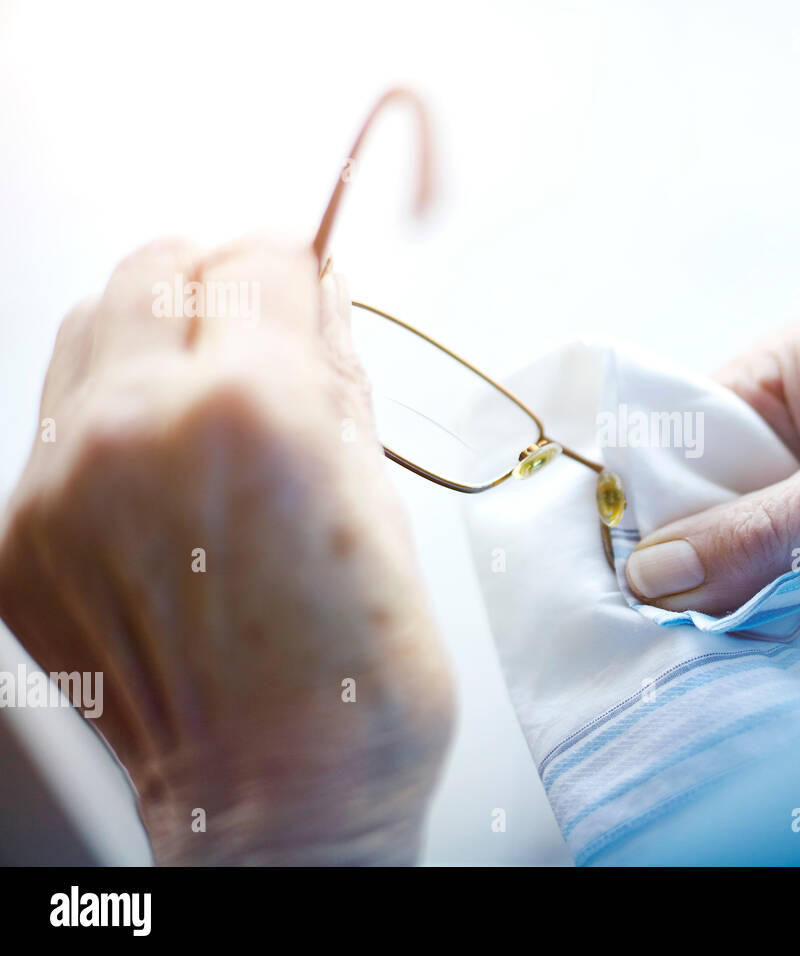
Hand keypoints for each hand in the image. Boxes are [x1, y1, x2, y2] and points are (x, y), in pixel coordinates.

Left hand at [0, 238, 453, 863]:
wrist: (278, 801)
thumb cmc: (358, 683)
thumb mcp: (381, 500)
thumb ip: (336, 375)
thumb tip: (317, 296)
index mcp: (251, 412)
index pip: (258, 258)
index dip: (298, 263)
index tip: (310, 283)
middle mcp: (134, 431)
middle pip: (155, 268)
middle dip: (217, 284)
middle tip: (260, 335)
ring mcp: (58, 488)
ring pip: (88, 331)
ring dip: (155, 340)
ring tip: (213, 408)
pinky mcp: (18, 538)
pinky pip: (59, 423)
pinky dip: (115, 420)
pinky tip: (170, 483)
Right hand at [625, 321, 799, 615]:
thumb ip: (758, 533)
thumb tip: (649, 577)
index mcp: (788, 366)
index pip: (684, 424)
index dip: (651, 488)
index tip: (623, 561)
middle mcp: (798, 415)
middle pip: (710, 485)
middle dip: (695, 545)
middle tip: (665, 612)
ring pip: (747, 531)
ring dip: (737, 576)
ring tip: (705, 627)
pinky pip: (788, 562)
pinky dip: (776, 595)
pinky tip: (760, 626)